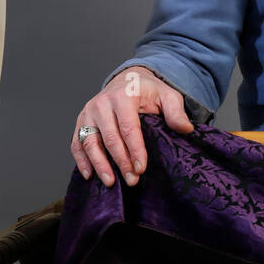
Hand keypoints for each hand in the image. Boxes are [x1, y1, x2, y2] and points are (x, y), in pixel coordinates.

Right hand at [71, 66, 194, 187]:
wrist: (127, 80)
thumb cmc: (148, 91)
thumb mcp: (167, 95)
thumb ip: (176, 111)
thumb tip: (186, 129)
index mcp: (123, 96)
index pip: (128, 127)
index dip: (135, 149)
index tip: (141, 168)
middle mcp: (102, 103)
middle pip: (109, 138)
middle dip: (121, 161)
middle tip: (131, 180)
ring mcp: (88, 113)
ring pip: (89, 142)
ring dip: (99, 164)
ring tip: (110, 182)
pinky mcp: (81, 122)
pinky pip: (77, 143)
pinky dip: (81, 160)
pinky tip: (90, 175)